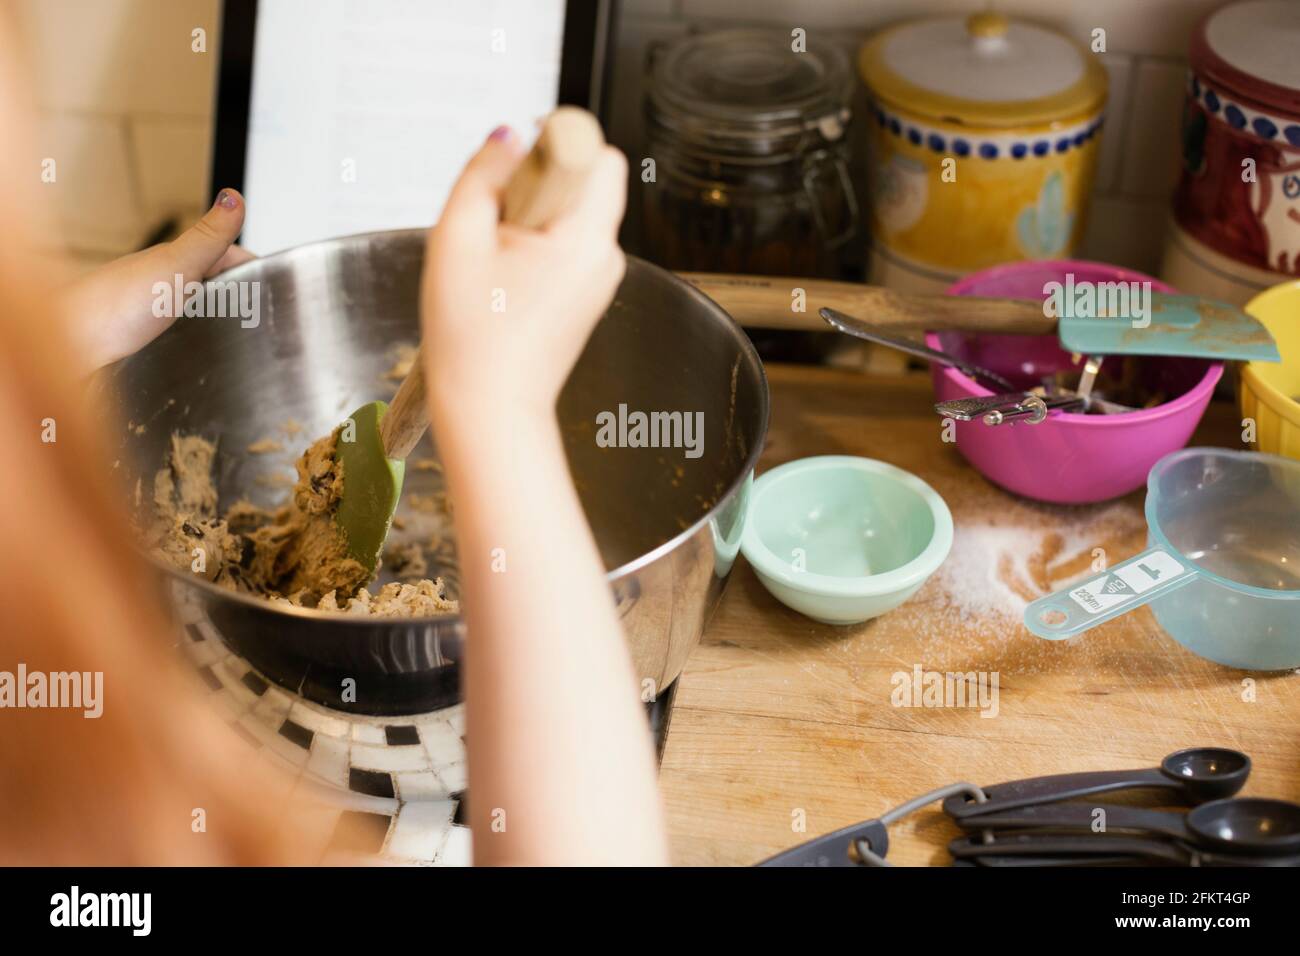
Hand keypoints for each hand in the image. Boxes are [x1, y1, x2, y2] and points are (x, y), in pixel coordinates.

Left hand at [62, 189, 255, 370]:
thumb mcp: (174, 266)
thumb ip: (208, 236)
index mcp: (177, 263)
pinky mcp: (151, 346)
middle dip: (243, 301)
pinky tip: (208, 360)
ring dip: (223, 329)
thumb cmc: (111, 307)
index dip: (256, 268)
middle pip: (220, 288)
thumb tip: (234, 197)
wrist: (70, 350)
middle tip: (266, 318)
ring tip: (245, 342)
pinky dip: (201, 350)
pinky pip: (188, 343)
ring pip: (204, 317)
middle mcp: (168, 286)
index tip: (280, 283)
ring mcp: (159, 316)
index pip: (232, 258)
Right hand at [420, 127, 626, 426]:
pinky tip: (506, 278)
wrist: (490, 411)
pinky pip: (570, 242)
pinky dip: (538, 243)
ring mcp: (600, 277)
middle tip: (498, 219)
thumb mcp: (455, 241)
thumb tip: (507, 136)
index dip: (555, 143)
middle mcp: (605, 256)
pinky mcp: (588, 292)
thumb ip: (481, 174)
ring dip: (534, 213)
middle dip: (540, 180)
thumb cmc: (472, 340)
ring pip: (575, 210)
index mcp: (583, 240)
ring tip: (497, 258)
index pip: (597, 154)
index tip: (517, 167)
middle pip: (587, 178)